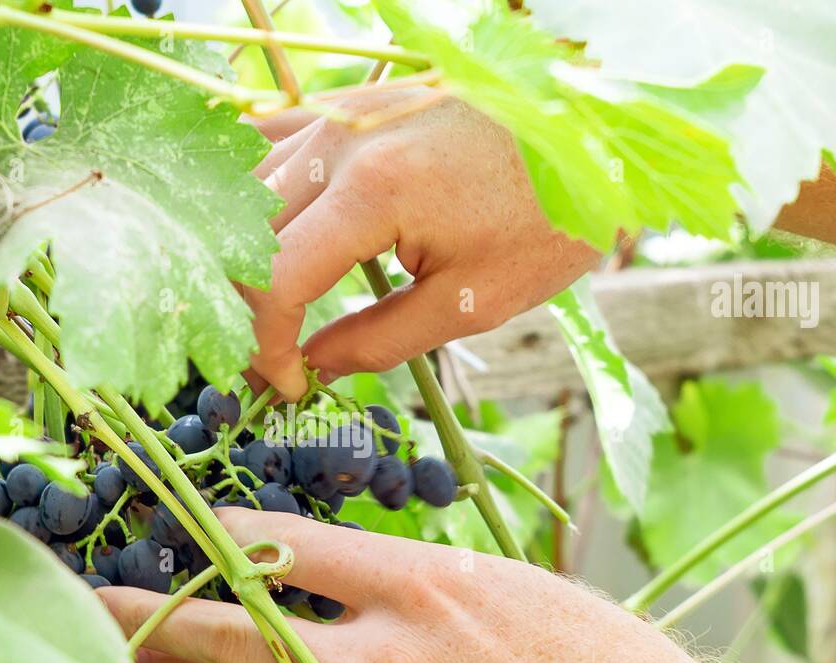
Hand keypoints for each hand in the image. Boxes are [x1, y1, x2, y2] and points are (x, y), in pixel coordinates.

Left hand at [100, 510, 835, 662]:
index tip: (173, 524)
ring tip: (115, 656)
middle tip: (88, 597)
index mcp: (422, 583)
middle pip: (228, 624)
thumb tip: (348, 576)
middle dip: (146, 608)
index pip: (278, 541)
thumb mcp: (514, 592)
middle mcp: (383, 656)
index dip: (210, 530)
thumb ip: (420, 583)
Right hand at [244, 89, 599, 400]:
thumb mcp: (472, 301)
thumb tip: (313, 366)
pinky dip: (257, 199)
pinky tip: (270, 237)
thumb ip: (381, 339)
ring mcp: (340, 115)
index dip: (265, 344)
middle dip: (246, 313)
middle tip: (271, 361)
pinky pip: (271, 146)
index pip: (273, 280)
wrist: (589, 136)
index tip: (287, 383)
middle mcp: (341, 143)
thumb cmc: (545, 219)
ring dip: (247, 259)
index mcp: (373, 193)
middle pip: (246, 238)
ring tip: (271, 311)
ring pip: (248, 193)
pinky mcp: (349, 106)